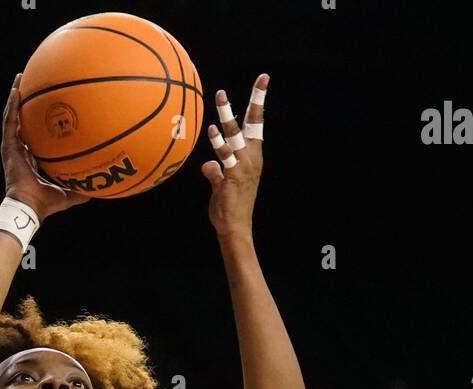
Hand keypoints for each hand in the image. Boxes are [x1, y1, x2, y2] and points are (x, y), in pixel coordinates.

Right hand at [1, 74, 91, 220]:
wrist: (30, 206)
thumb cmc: (47, 203)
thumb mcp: (70, 193)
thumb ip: (83, 187)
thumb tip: (102, 187)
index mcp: (32, 157)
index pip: (35, 134)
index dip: (39, 120)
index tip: (47, 106)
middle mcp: (21, 149)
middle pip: (23, 119)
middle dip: (27, 101)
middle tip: (33, 83)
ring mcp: (13, 146)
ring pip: (13, 115)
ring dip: (16, 96)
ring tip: (21, 78)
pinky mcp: (8, 146)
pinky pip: (9, 120)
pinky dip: (12, 105)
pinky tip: (17, 89)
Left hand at [202, 74, 267, 237]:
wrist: (235, 227)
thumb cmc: (230, 208)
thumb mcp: (222, 185)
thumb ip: (215, 172)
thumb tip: (208, 165)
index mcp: (253, 156)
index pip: (256, 124)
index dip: (259, 102)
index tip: (264, 80)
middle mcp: (251, 158)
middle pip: (254, 123)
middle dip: (256, 99)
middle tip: (262, 77)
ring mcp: (242, 166)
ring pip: (235, 135)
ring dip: (227, 115)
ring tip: (221, 95)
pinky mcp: (232, 176)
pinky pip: (225, 155)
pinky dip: (218, 143)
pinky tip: (212, 130)